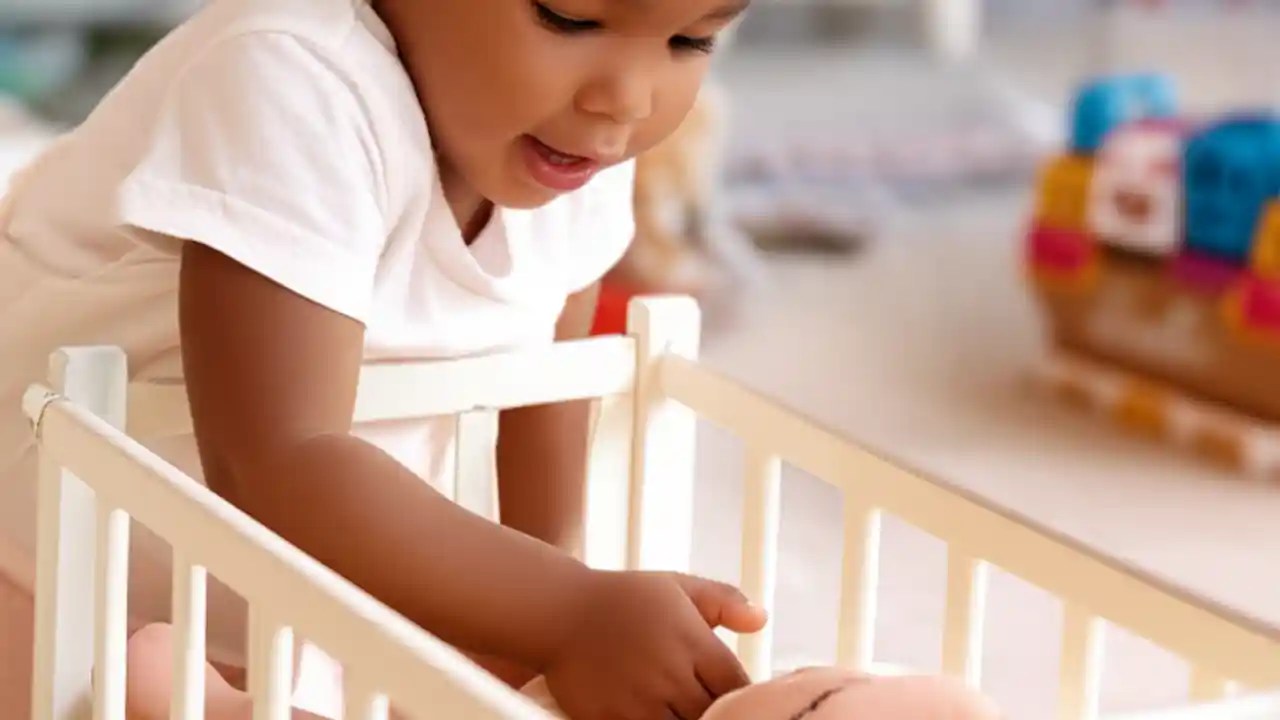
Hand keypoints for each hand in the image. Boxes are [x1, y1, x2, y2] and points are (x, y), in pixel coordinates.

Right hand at [543, 571, 763, 719]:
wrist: (559, 611)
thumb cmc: (624, 598)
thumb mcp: (678, 586)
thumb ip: (724, 600)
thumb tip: (762, 620)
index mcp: (692, 641)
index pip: (738, 686)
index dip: (742, 695)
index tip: (735, 695)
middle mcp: (669, 674)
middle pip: (713, 714)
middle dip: (716, 714)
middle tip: (709, 705)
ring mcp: (638, 701)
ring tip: (681, 709)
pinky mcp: (608, 719)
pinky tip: (654, 714)